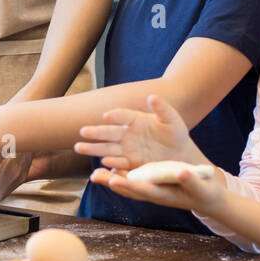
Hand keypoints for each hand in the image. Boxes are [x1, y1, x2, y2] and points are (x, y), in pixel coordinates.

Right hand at [74, 94, 207, 171]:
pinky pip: (119, 163)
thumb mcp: (172, 119)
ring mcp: (128, 149)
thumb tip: (151, 96)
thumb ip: (162, 108)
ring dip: (94, 148)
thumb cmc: (176, 132)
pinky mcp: (131, 163)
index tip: (106, 116)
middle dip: (95, 133)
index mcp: (136, 119)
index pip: (123, 116)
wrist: (181, 153)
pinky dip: (111, 163)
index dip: (115, 116)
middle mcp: (128, 133)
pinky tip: (103, 162)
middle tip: (82, 132)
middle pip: (109, 132)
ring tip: (78, 147)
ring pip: (108, 148)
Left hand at [89, 161, 230, 218]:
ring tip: (96, 174)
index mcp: (165, 195)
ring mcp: (153, 190)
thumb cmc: (206, 193)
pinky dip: (122, 177)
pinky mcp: (154, 184)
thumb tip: (180, 173)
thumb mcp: (202, 187)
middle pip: (130, 190)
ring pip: (129, 186)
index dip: (128, 186)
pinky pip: (135, 182)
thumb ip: (191, 180)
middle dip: (113, 184)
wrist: (208, 198)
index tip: (113, 180)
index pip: (143, 190)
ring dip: (113, 181)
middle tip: (95, 176)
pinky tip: (112, 169)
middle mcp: (155, 193)